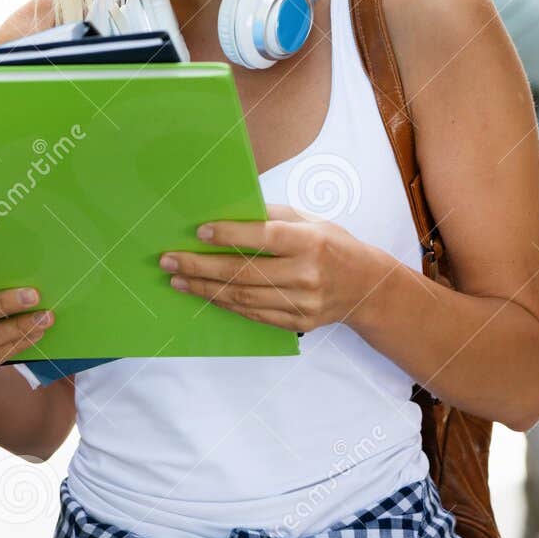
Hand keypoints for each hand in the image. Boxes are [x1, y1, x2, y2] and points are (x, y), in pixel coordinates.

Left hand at [160, 205, 398, 331]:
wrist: (368, 288)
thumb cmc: (335, 246)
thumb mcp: (312, 221)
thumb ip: (274, 217)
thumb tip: (229, 215)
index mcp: (311, 242)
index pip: (265, 237)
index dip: (231, 235)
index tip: (199, 232)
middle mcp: (307, 274)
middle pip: (245, 272)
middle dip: (201, 266)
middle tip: (170, 260)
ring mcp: (303, 303)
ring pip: (244, 298)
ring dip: (205, 289)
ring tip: (178, 280)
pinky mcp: (298, 322)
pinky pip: (253, 314)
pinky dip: (225, 304)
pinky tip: (205, 295)